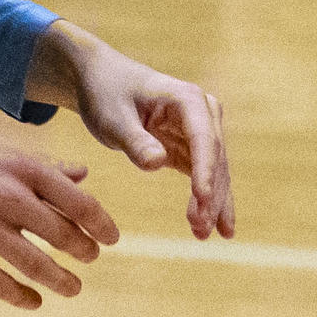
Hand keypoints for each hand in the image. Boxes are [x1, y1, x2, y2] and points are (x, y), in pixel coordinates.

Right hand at [0, 111, 118, 309]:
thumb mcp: (1, 146)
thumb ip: (43, 165)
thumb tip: (83, 173)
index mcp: (23, 169)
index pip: (78, 202)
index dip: (101, 224)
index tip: (112, 238)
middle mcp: (7, 198)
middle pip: (62, 235)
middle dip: (83, 252)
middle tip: (91, 259)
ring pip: (34, 264)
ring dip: (60, 280)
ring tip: (73, 288)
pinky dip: (19, 296)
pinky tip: (33, 302)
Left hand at [32, 21, 237, 238]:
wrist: (102, 81)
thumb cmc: (106, 95)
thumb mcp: (113, 117)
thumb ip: (135, 141)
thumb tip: (157, 164)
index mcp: (188, 99)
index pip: (204, 138)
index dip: (205, 169)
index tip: (203, 198)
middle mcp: (204, 113)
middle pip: (215, 159)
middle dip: (211, 195)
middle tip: (201, 228)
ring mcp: (201, 131)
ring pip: (215, 172)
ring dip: (212, 204)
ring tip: (204, 235)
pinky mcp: (192, 147)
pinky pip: (203, 177)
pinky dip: (205, 201)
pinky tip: (209, 227)